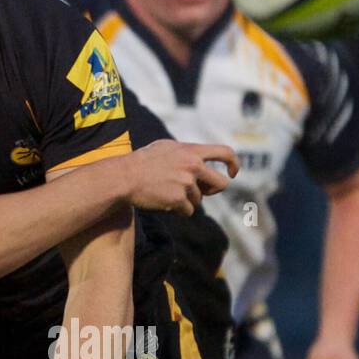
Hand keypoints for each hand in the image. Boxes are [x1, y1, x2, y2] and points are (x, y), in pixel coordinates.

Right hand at [123, 141, 237, 215]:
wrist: (125, 177)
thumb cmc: (142, 162)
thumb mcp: (167, 147)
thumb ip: (186, 152)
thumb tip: (201, 161)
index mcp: (192, 151)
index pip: (225, 152)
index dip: (233, 163)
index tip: (233, 172)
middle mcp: (193, 166)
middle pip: (221, 184)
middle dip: (212, 191)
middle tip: (201, 192)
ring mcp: (186, 184)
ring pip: (199, 200)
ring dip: (187, 200)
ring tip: (168, 193)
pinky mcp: (178, 200)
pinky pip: (188, 211)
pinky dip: (179, 210)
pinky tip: (164, 202)